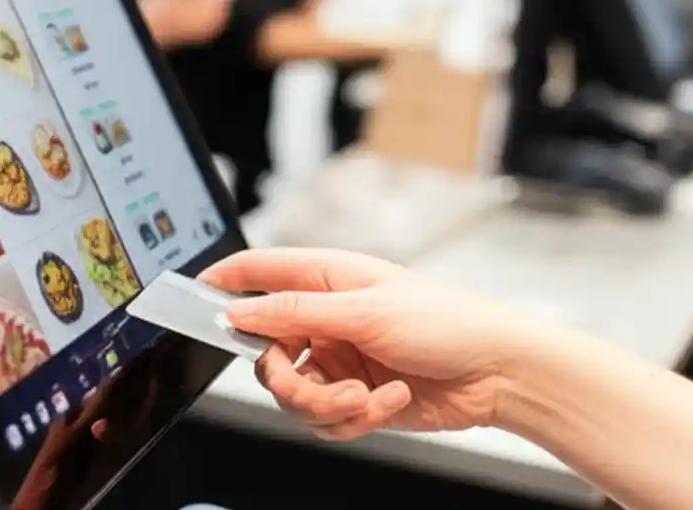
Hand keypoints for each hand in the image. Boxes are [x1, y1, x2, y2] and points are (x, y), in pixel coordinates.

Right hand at [201, 248, 536, 440]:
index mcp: (327, 278)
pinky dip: (353, 418)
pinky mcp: (357, 396)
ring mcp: (340, 359)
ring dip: (326, 403)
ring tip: (364, 397)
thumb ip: (296, 310)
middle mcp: (327, 318)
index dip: (224, 282)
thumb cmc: (447, 322)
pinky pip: (326, 419)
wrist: (499, 373)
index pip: (259, 272)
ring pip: (293, 394)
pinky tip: (389, 400)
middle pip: (266, 352)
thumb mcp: (365, 310)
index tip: (193, 297)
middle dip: (286, 377)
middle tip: (305, 385)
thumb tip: (241, 310)